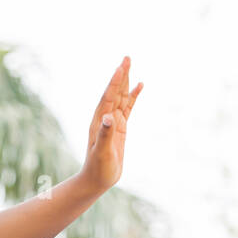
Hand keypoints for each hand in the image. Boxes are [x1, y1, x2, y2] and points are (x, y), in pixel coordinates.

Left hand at [81, 56, 141, 192]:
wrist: (97, 180)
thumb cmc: (98, 168)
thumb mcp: (102, 151)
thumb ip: (105, 134)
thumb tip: (108, 117)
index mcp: (99, 121)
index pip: (108, 97)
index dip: (115, 82)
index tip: (121, 66)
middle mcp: (104, 118)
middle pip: (114, 92)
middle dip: (121, 75)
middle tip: (127, 57)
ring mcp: (112, 122)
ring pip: (121, 97)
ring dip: (126, 82)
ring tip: (131, 64)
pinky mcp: (120, 128)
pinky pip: (128, 108)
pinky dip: (133, 96)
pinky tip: (139, 86)